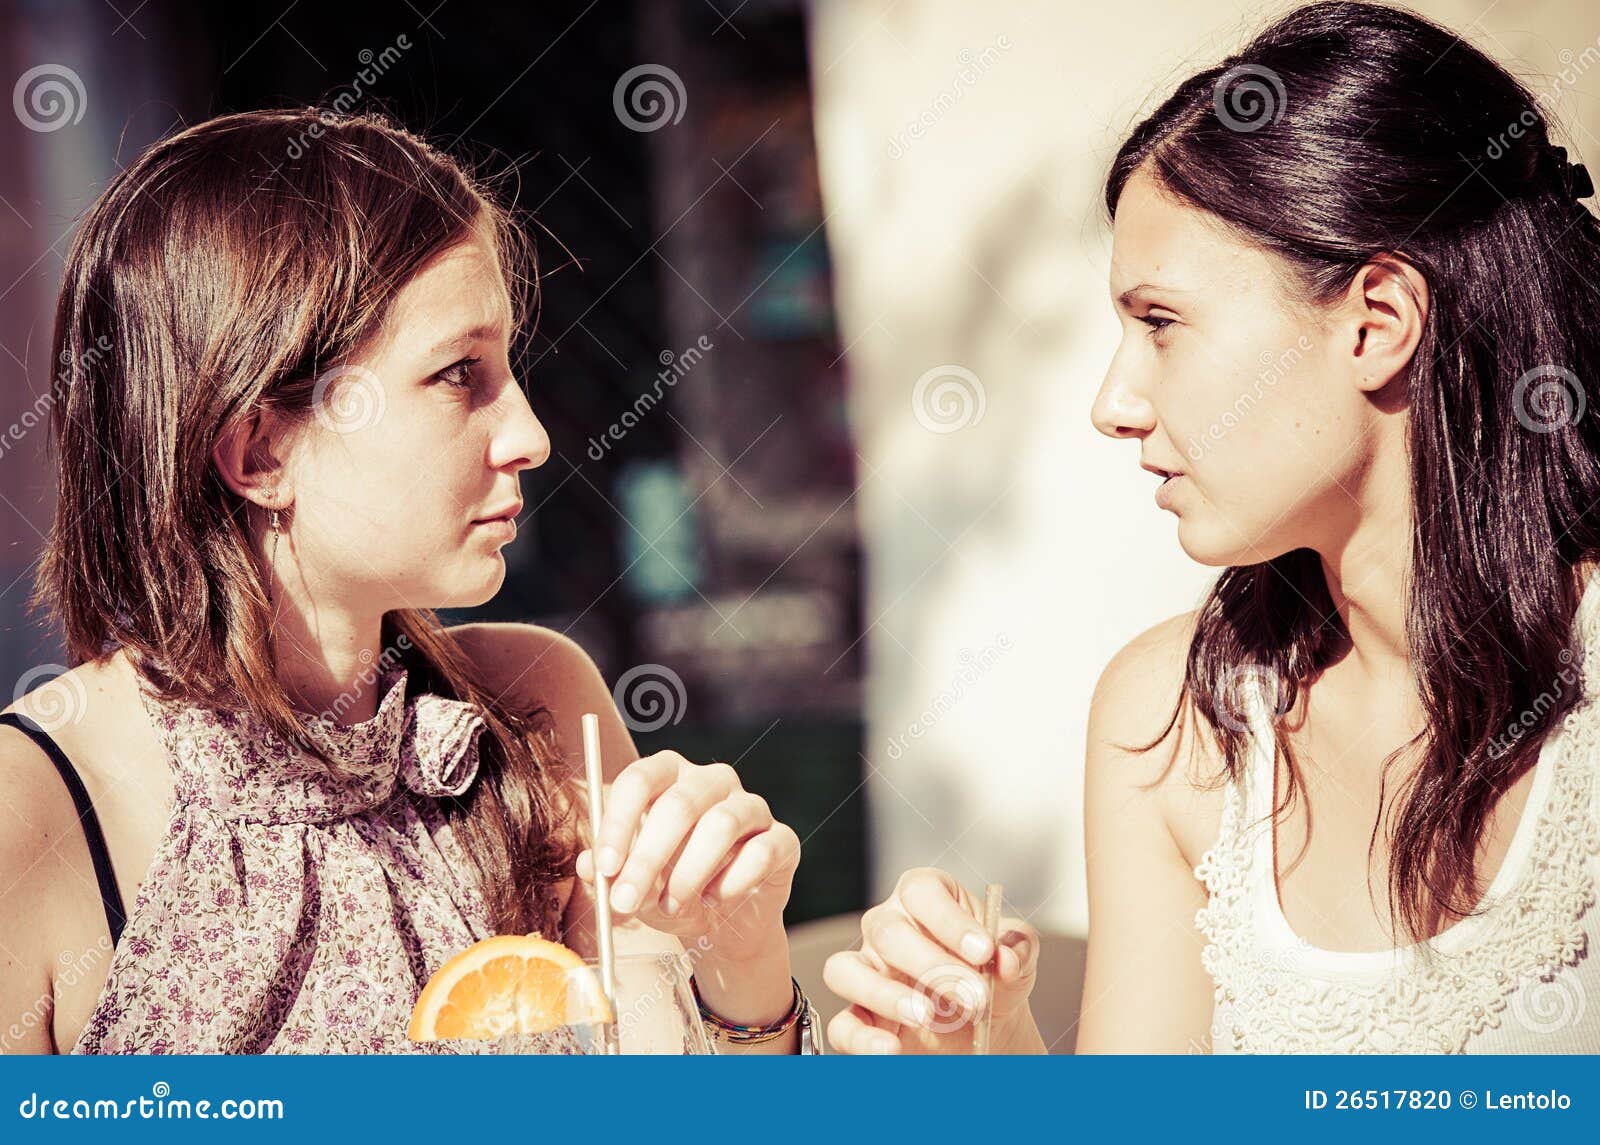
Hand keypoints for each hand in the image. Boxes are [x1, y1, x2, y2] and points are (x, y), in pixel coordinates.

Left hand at [575, 751, 799, 958]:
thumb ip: (609, 874)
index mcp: (669, 777)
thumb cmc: (670, 892)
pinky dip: (734, 882)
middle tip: (626, 901)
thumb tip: (587, 865)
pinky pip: (763, 851)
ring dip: (690, 873)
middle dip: (648, 858)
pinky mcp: (782, 839)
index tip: (605, 866)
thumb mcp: (632, 887)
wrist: (723, 927)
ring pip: (723, 824)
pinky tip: (717, 900)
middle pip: (680, 803)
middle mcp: (712, 781)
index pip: (640, 780)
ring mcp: (751, 806)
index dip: (619, 822)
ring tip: (672, 907)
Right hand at [823, 867, 1039, 1053]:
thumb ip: (1018, 950)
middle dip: (932, 966)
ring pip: (845, 971)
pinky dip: (862, 1040)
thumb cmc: (994, 975)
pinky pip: (842, 1025)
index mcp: (926, 898)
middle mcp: (887, 927)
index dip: (950, 920)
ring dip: (884, 994)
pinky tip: (890, 1050)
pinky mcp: (860, 1016)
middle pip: (888, 932)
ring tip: (925, 1016)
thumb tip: (1006, 957)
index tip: (984, 951)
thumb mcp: (1017, 959)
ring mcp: (867, 971)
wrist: (987, 1024)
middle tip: (974, 997)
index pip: (922, 892)